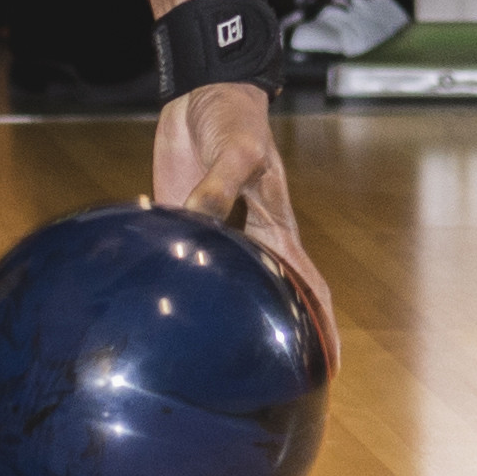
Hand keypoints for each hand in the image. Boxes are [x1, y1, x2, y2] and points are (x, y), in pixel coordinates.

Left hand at [152, 82, 338, 373]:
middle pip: (266, 297)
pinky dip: (165, 264)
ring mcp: (214, 232)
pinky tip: (147, 282)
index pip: (307, 286)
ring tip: (200, 357)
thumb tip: (200, 222)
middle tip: (268, 383)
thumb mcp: (237, 152)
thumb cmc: (236, 119)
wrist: (201, 92)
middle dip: (273, 336)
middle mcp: (249, 239)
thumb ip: (219, 188)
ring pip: (219, 282)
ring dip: (215, 311)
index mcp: (276, 229)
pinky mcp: (181, 216)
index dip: (322, 326)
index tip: (329, 369)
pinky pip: (175, 248)